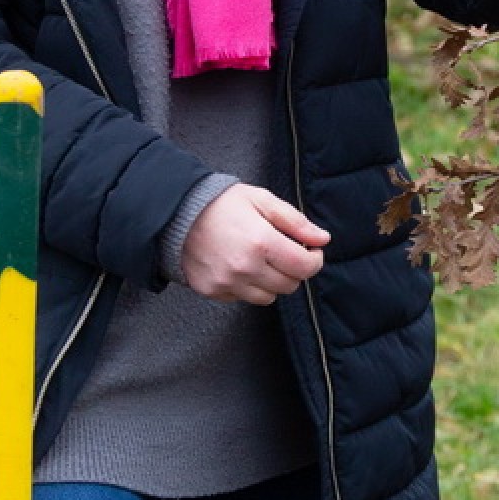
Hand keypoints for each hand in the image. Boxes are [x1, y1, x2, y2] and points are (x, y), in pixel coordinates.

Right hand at [179, 183, 329, 303]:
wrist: (176, 214)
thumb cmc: (222, 203)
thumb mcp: (262, 200)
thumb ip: (295, 221)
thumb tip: (322, 239)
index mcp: (261, 242)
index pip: (305, 267)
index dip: (315, 260)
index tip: (311, 250)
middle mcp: (245, 268)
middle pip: (289, 285)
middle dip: (294, 270)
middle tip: (284, 252)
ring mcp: (227, 283)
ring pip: (269, 297)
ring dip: (272, 281)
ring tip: (260, 259)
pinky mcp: (213, 291)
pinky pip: (243, 299)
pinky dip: (248, 287)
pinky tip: (239, 266)